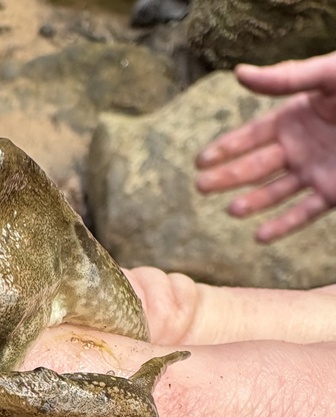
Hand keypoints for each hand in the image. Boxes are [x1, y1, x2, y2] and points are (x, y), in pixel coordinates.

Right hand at [195, 52, 335, 241]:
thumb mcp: (327, 75)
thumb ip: (286, 79)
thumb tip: (239, 74)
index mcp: (294, 118)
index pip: (252, 137)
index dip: (226, 148)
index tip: (201, 161)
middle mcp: (299, 148)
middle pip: (256, 167)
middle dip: (227, 177)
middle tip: (201, 187)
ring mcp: (314, 172)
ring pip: (275, 192)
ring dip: (253, 203)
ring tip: (232, 210)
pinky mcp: (332, 192)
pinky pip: (304, 212)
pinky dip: (283, 226)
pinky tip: (260, 236)